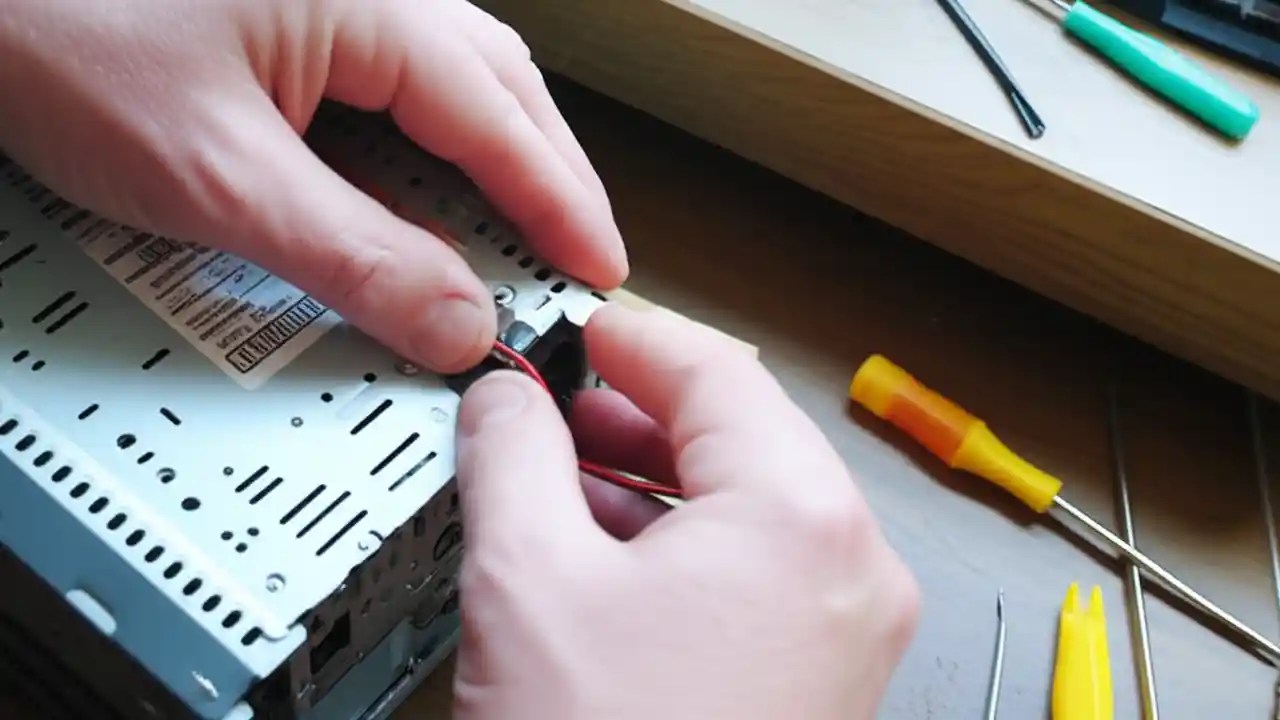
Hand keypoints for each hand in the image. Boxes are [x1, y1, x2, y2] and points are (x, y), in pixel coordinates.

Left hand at [0, 0, 624, 371]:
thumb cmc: (52, 27)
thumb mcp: (215, 175)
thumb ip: (351, 256)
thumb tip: (454, 321)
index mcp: (376, 7)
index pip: (506, 124)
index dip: (562, 209)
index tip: (599, 275)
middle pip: (502, 93)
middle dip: (547, 183)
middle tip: (572, 264)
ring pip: (453, 86)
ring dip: (493, 165)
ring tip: (513, 241)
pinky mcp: (294, 17)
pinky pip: (393, 87)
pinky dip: (425, 151)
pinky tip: (417, 198)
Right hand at [452, 303, 919, 719]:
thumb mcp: (529, 579)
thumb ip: (511, 452)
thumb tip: (506, 402)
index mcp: (802, 521)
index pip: (715, 373)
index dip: (631, 339)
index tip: (579, 330)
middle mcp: (851, 572)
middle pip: (740, 438)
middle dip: (635, 419)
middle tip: (553, 409)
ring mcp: (847, 634)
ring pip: (746, 510)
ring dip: (652, 485)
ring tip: (560, 482)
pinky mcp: (820, 683)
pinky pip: (754, 577)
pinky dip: (681, 551)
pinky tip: (604, 559)